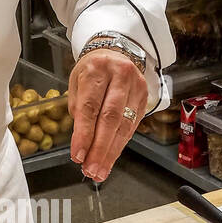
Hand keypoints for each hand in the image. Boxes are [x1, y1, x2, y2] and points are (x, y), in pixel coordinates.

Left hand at [68, 49, 147, 181]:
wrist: (116, 52)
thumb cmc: (93, 70)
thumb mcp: (77, 82)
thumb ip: (78, 109)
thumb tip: (82, 142)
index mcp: (97, 69)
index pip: (90, 107)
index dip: (84, 134)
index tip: (78, 155)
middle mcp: (119, 76)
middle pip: (110, 119)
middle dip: (100, 149)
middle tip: (91, 169)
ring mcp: (136, 87)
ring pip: (124, 125)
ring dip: (111, 152)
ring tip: (99, 170)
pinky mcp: (144, 98)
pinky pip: (132, 126)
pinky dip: (120, 144)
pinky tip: (111, 157)